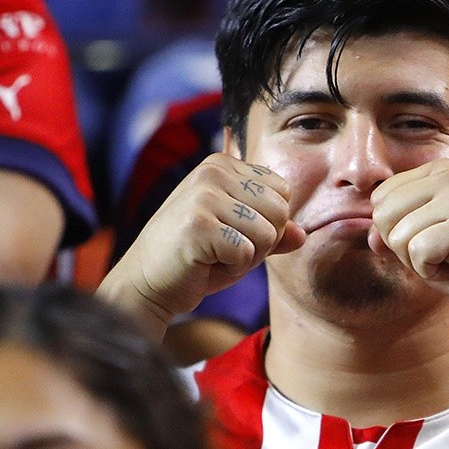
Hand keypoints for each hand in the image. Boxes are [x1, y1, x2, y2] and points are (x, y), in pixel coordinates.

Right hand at [107, 153, 304, 324]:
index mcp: (223, 164)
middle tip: (225, 248)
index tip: (233, 231)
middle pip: (281, 211)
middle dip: (262, 241)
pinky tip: (205, 263)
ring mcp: (204, 195)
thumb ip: (274, 232)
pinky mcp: (198, 225)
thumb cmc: (197, 259)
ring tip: (214, 254)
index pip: (283, 191)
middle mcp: (213, 171)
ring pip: (268, 233)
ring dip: (248, 256)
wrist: (146, 284)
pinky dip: (233, 267)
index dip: (268, 222)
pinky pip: (248, 252)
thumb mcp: (242, 239)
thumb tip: (302, 234)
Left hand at [368, 160, 448, 317]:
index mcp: (439, 170)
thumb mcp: (425, 241)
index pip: (381, 198)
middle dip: (403, 247)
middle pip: (383, 215)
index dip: (398, 232)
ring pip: (397, 237)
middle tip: (441, 255)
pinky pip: (417, 253)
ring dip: (419, 262)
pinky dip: (432, 272)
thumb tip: (370, 237)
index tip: (434, 241)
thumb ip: (395, 231)